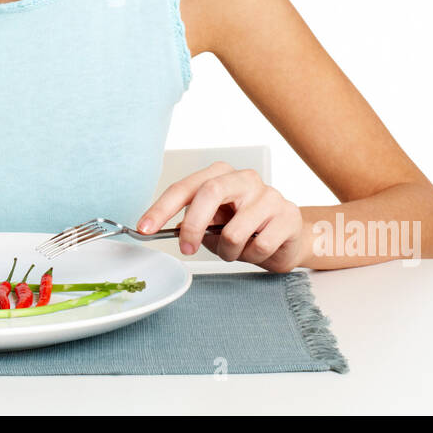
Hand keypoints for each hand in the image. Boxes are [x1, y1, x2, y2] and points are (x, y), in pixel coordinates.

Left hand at [135, 161, 306, 272]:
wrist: (288, 238)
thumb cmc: (246, 229)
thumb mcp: (214, 224)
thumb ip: (193, 223)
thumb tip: (166, 229)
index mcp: (221, 175)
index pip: (185, 187)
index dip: (161, 209)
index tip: (144, 228)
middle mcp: (244, 178)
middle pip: (208, 193)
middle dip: (192, 227)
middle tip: (187, 249)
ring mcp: (268, 194)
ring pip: (233, 231)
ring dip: (228, 252)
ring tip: (237, 250)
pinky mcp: (287, 215)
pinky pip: (259, 247)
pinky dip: (252, 257)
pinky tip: (259, 250)